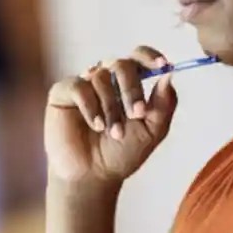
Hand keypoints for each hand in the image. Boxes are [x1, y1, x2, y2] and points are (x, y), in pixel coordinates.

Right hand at [45, 46, 178, 186]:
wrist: (93, 176)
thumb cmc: (121, 153)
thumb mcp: (152, 131)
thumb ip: (164, 104)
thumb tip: (169, 75)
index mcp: (128, 83)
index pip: (139, 57)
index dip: (150, 57)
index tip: (163, 65)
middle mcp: (106, 79)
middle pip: (122, 64)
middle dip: (132, 89)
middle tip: (137, 114)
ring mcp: (84, 84)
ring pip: (101, 77)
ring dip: (111, 107)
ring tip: (113, 132)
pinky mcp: (63, 93)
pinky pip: (80, 87)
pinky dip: (91, 107)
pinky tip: (96, 126)